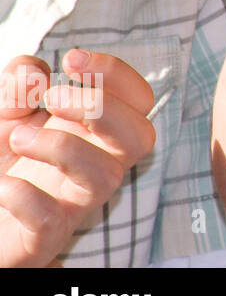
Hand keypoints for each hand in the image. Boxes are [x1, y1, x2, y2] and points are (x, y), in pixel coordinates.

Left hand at [0, 51, 155, 266]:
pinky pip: (50, 218)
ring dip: (61, 146)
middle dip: (103, 108)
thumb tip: (34, 74)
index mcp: (97, 131)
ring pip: (105, 176)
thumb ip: (18, 85)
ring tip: (16, 138)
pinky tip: (2, 184)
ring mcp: (75, 201)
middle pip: (141, 136)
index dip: (116, 73)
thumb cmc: (4, 159)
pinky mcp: (45, 236)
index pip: (139, 99)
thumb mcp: (5, 111)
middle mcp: (97, 163)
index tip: (73, 59)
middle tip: (54, 97)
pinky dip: (23, 195)